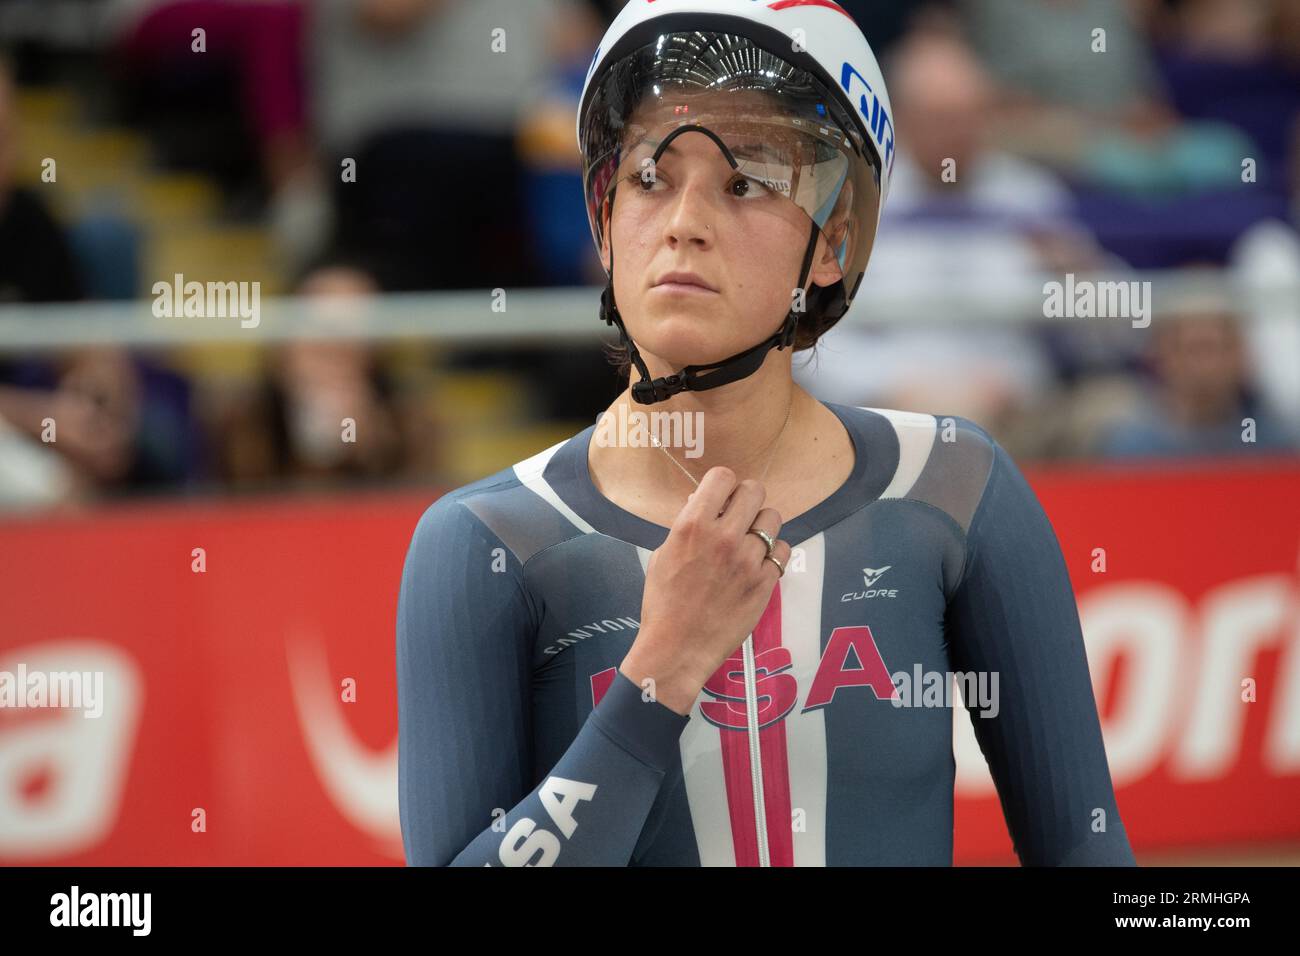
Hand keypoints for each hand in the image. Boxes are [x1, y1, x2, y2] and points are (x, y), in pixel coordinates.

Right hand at [621, 466, 790, 714]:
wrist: (677, 648)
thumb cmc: (663, 602)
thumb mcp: (663, 554)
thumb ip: (687, 526)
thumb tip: (705, 505)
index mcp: (693, 525)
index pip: (723, 477)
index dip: (724, 484)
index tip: (722, 497)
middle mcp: (724, 537)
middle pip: (754, 491)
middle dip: (746, 500)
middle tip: (739, 515)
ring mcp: (748, 560)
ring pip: (772, 520)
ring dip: (762, 526)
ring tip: (749, 542)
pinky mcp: (765, 583)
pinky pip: (782, 552)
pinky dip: (772, 555)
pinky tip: (758, 565)